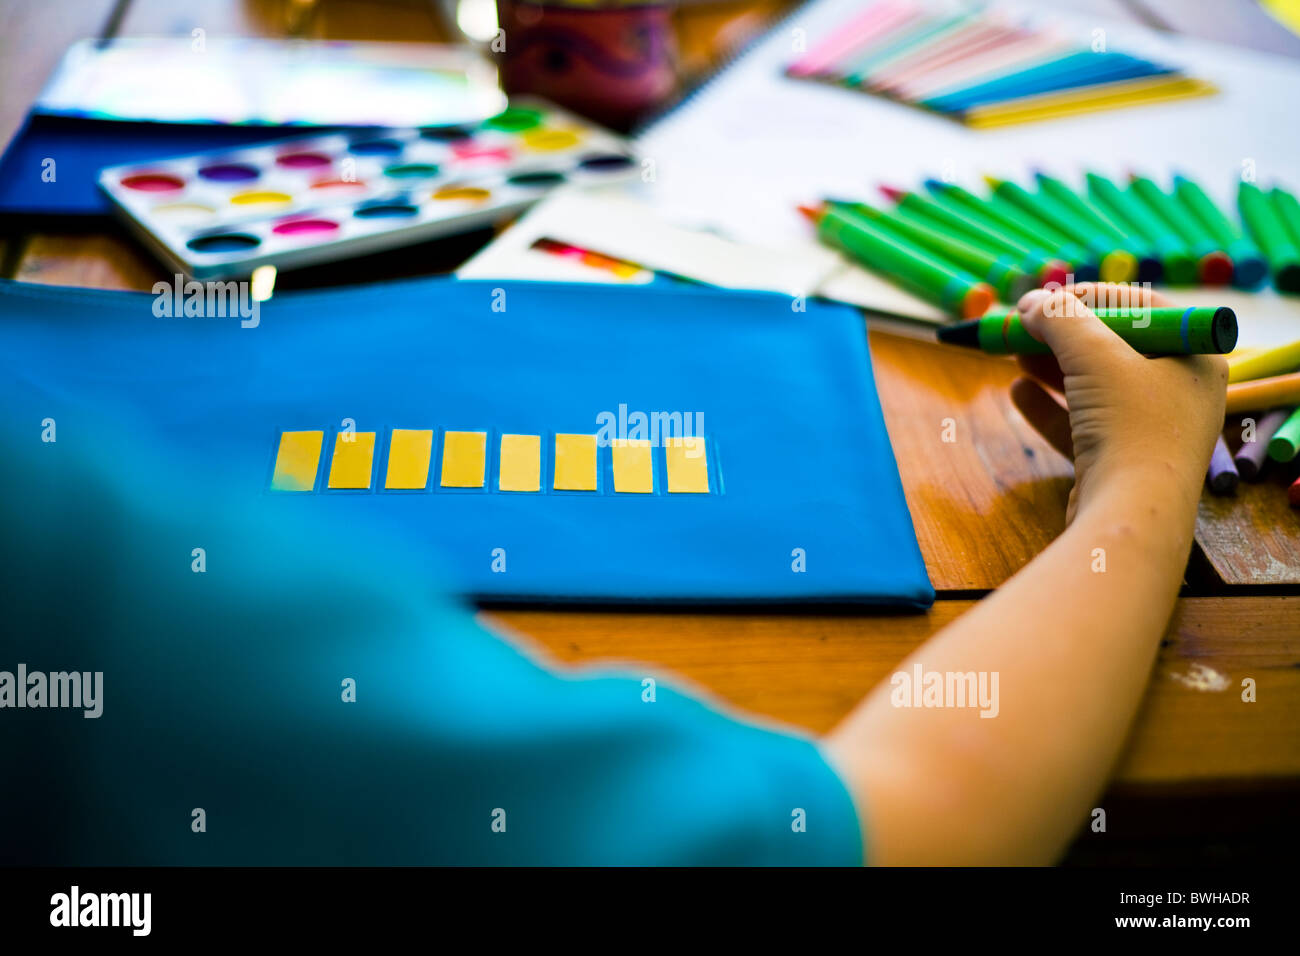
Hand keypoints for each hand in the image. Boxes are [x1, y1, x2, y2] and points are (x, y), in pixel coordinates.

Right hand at [1010, 283, 1227, 523]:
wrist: (1131, 514)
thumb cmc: (1129, 425)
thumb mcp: (1094, 354)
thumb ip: (1060, 318)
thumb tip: (1029, 304)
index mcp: (1194, 356)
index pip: (1141, 308)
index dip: (1090, 296)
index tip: (1046, 300)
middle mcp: (1178, 390)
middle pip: (1113, 346)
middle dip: (1063, 333)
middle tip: (1023, 325)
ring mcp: (1149, 428)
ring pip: (1093, 385)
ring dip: (1050, 365)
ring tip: (1014, 352)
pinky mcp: (1120, 460)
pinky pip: (1081, 423)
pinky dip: (1049, 405)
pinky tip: (1017, 392)